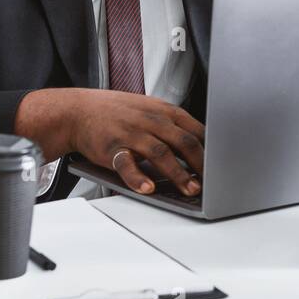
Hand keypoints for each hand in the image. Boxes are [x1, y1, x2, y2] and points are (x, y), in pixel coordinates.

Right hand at [16, 87, 203, 195]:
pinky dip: (138, 177)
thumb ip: (171, 125)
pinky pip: (127, 164)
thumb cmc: (115, 112)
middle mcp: (150, 120)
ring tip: (190, 190)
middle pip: (184, 142)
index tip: (222, 166)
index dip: (211, 149)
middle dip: (201, 164)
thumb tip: (199, 146)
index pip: (195, 129)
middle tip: (213, 183)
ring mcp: (132, 133)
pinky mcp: (113, 148)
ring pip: (161, 153)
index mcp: (163, 111)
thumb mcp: (148, 109)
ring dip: (178, 174)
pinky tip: (147, 188)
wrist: (76, 110)